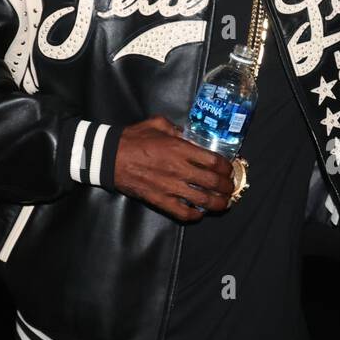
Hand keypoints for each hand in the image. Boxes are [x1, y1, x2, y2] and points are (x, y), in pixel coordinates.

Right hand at [113, 115, 234, 222]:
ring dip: (218, 203)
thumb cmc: (132, 139)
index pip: (213, 161)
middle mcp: (178, 169)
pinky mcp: (159, 200)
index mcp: (179, 149)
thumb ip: (176, 128)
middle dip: (227, 187)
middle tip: (230, 188)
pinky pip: (182, 212)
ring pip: (203, 200)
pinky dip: (195, 215)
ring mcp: (170, 187)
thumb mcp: (157, 124)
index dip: (226, 168)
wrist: (108, 157)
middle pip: (213, 182)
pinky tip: (200, 213)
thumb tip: (187, 134)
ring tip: (224, 203)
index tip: (229, 170)